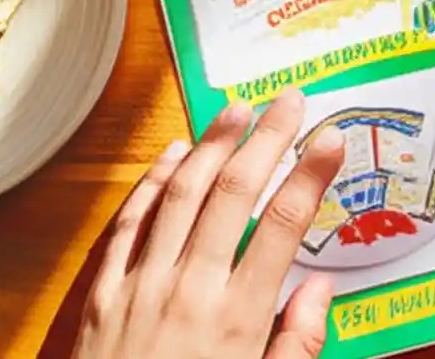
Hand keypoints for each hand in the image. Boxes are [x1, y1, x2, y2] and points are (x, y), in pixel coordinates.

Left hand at [74, 89, 345, 358]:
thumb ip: (296, 345)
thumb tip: (319, 287)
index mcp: (238, 319)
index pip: (283, 225)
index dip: (311, 173)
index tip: (332, 137)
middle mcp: (190, 290)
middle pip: (235, 193)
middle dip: (267, 139)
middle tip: (292, 100)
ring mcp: (141, 287)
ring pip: (181, 194)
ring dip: (212, 145)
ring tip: (238, 109)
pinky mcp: (102, 295)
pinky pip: (129, 224)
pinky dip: (152, 183)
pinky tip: (173, 155)